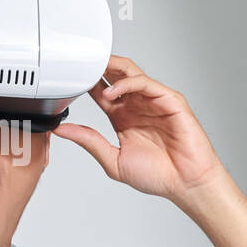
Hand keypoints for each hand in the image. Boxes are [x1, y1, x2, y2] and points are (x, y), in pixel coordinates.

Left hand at [53, 55, 225, 201]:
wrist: (185, 184)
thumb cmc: (157, 175)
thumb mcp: (113, 160)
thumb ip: (89, 141)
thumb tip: (61, 129)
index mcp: (123, 117)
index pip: (101, 91)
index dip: (85, 82)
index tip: (68, 77)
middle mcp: (137, 106)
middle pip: (115, 75)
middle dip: (97, 66)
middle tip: (79, 63)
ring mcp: (154, 101)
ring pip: (130, 73)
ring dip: (111, 68)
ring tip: (92, 69)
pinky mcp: (170, 100)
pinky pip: (146, 83)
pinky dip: (127, 84)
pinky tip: (111, 92)